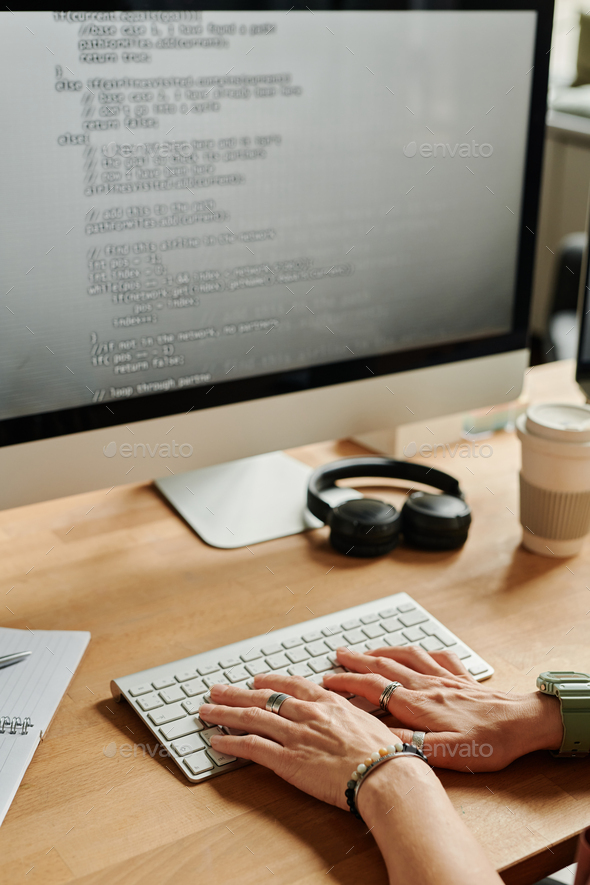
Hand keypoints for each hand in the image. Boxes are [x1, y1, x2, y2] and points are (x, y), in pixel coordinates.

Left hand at [199, 673, 422, 809]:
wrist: (385, 773)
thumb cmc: (385, 754)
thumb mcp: (369, 723)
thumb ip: (351, 718)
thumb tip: (350, 721)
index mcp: (328, 703)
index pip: (291, 686)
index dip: (270, 682)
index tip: (257, 680)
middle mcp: (308, 713)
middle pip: (264, 698)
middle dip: (237, 693)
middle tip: (217, 690)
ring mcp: (296, 735)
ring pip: (252, 718)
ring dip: (225, 713)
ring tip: (206, 710)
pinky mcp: (288, 760)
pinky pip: (253, 748)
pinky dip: (231, 743)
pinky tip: (217, 742)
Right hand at [322, 645, 563, 770]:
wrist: (524, 722)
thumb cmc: (488, 742)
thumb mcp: (446, 753)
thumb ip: (409, 743)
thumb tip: (376, 733)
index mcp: (419, 704)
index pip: (374, 687)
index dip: (348, 682)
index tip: (328, 680)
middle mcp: (428, 685)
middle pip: (385, 666)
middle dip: (358, 659)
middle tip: (337, 654)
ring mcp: (445, 677)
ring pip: (407, 656)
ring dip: (384, 650)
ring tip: (368, 650)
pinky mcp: (462, 677)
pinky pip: (436, 655)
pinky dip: (420, 650)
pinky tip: (417, 651)